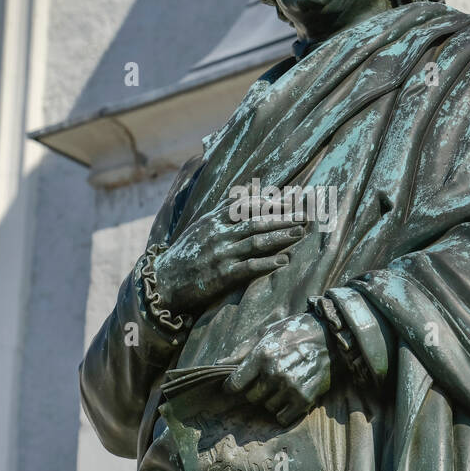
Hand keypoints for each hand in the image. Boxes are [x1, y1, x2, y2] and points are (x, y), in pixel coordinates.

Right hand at [152, 197, 305, 315]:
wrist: (164, 281)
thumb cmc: (186, 253)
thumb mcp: (202, 226)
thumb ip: (225, 209)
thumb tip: (248, 190)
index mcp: (213, 221)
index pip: (246, 205)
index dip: (271, 201)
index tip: (291, 199)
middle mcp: (218, 235)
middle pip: (256, 222)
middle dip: (282, 217)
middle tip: (304, 214)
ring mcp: (220, 255)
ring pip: (255, 242)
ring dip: (280, 236)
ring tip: (300, 232)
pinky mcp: (221, 276)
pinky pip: (248, 267)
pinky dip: (266, 263)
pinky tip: (283, 261)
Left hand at [225, 313, 330, 425]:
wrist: (328, 337)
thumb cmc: (293, 332)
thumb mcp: (265, 333)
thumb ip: (241, 351)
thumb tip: (217, 364)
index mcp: (262, 355)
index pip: (234, 384)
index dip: (232, 387)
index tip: (235, 386)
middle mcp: (274, 373)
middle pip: (251, 397)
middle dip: (255, 391)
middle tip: (266, 381)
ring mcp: (290, 387)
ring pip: (267, 407)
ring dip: (271, 399)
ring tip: (282, 385)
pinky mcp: (304, 398)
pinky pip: (282, 418)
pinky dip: (284, 411)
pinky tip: (290, 397)